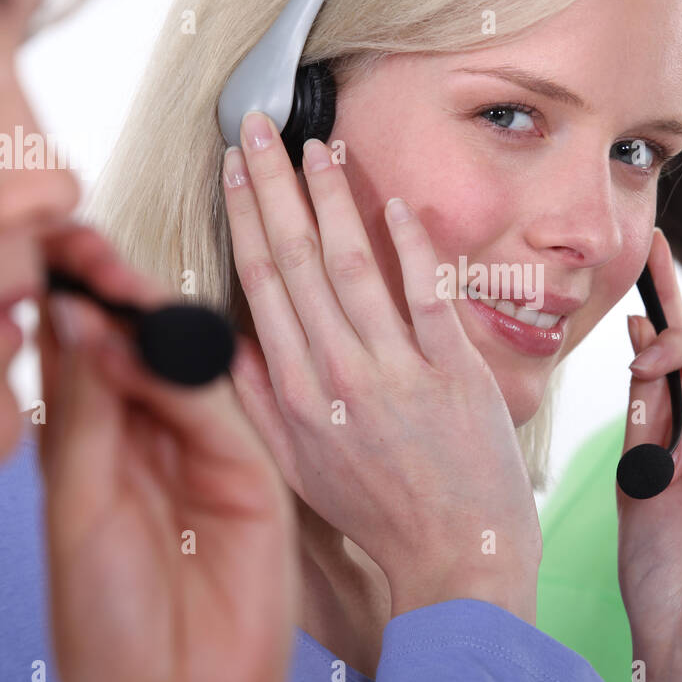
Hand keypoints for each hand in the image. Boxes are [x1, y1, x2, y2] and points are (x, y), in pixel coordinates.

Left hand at [37, 223, 298, 681]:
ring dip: (141, 315)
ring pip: (177, 364)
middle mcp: (151, 439)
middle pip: (133, 346)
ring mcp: (204, 451)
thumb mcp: (76, 508)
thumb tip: (72, 320)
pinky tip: (136, 342)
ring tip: (102, 272)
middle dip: (106, 291)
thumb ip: (83, 414)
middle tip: (76, 242)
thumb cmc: (109, 622)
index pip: (84, 353)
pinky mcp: (250, 469)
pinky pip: (213, 406)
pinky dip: (175, 371)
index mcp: (98, 446)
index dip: (65, 300)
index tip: (40, 250)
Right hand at [221, 115, 539, 620]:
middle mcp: (336, 374)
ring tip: (318, 147)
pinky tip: (394, 203)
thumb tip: (228, 337)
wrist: (454, 553)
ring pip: (353, 265)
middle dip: (273, 185)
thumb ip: (257, 399)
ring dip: (332, 200)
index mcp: (292, 394)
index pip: (258, 284)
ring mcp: (396, 370)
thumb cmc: (378, 510)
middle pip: (295, 260)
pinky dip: (411, 245)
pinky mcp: (454, 371)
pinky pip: (428, 294)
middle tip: (259, 128)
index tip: (234, 168)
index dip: (244, 217)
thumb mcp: (296, 465)